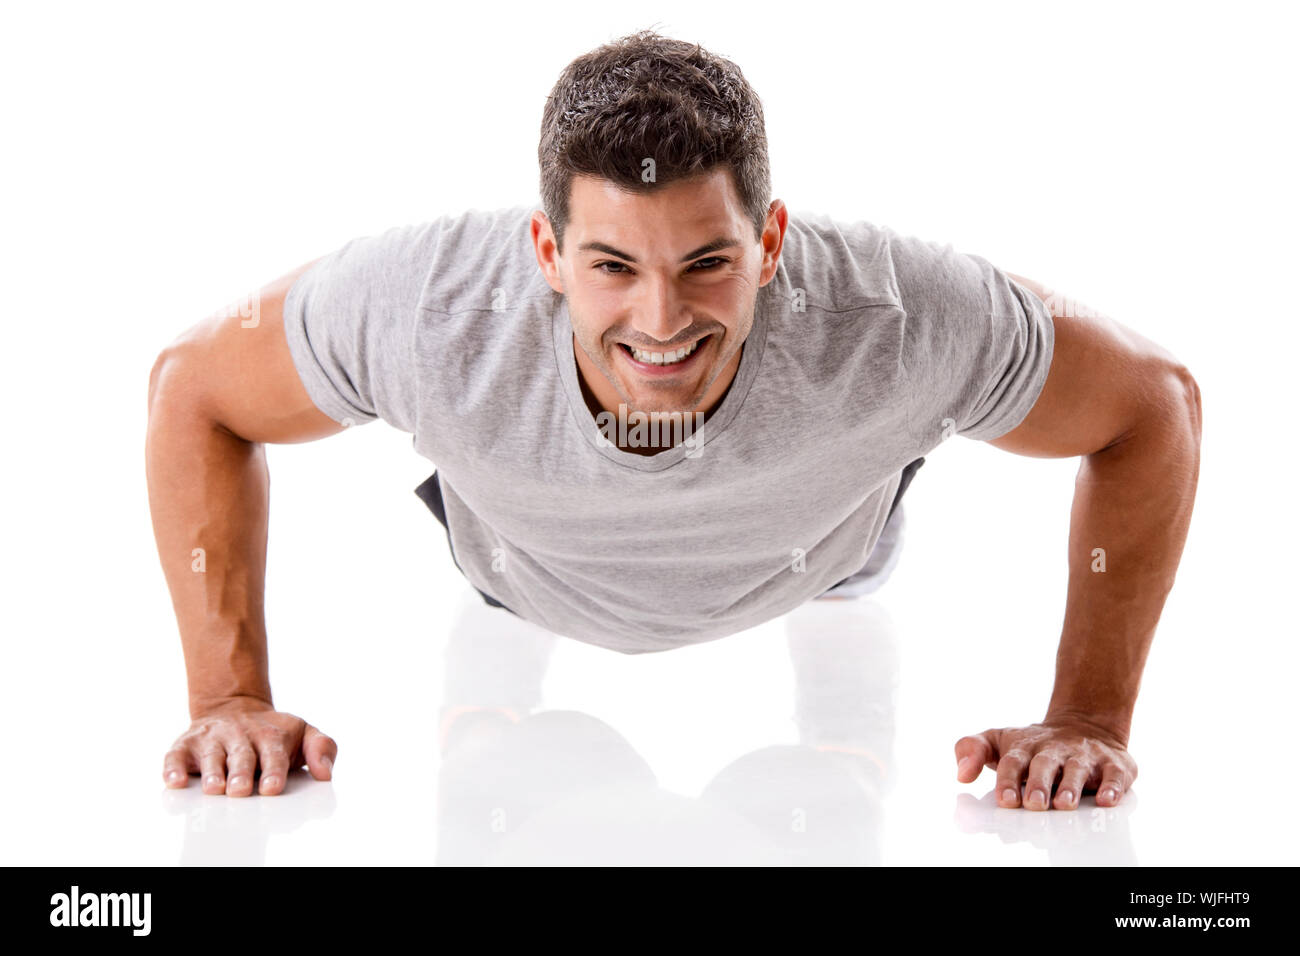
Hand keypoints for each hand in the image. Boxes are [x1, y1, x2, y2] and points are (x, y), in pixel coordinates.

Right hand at [162, 696, 336, 795]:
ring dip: (212, 772)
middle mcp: (240, 735)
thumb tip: (325, 774)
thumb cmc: (272, 733)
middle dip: (241, 773)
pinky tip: (176, 781)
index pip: (274, 753)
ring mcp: (212, 739)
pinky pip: (175, 756)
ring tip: (215, 789)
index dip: (274, 770)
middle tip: (242, 790)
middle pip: (242, 756)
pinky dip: (173, 768)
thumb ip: (322, 749)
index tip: (273, 787)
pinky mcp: (186, 744)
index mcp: (270, 735)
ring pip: (211, 756)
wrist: (234, 707)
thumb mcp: (304, 733)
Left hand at [954, 716, 1136, 810]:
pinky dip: (1112, 788)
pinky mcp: (1113, 764)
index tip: (1005, 800)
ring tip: (1064, 804)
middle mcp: (1054, 750)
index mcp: (1024, 747)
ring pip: (1077, 770)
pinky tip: (1105, 801)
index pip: (1012, 762)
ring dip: (1070, 787)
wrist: (1084, 724)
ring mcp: (1084, 756)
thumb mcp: (997, 741)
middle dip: (1038, 785)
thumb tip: (960, 775)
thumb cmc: (1034, 745)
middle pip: (1044, 765)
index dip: (1008, 780)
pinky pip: (1115, 775)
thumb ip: (971, 751)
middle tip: (1033, 805)